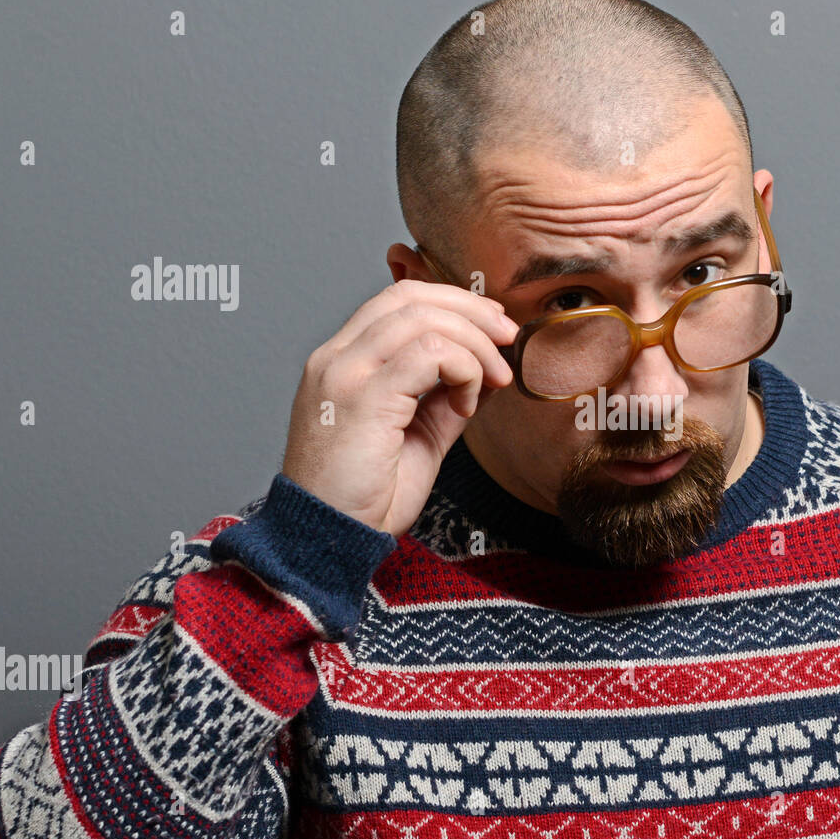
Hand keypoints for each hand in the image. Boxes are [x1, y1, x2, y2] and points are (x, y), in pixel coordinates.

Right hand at [281, 277, 518, 535]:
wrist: (330, 541)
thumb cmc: (365, 499)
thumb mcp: (420, 437)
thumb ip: (446, 400)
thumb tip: (486, 371)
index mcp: (343, 362)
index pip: (398, 300)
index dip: (452, 302)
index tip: (493, 324)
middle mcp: (336, 358)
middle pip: (410, 297)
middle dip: (471, 310)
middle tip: (509, 339)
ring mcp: (344, 373)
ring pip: (423, 319)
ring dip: (475, 344)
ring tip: (494, 380)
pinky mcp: (362, 397)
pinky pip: (429, 354)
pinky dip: (463, 370)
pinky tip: (468, 405)